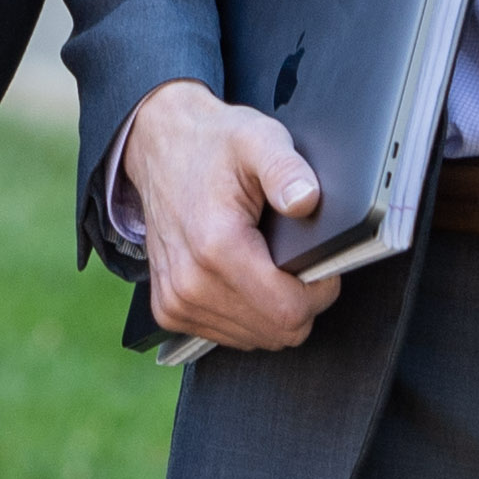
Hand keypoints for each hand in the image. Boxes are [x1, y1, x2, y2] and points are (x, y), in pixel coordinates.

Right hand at [123, 79, 332, 353]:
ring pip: (255, 339)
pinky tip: (243, 277)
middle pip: (277, 333)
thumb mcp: (258, 139)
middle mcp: (190, 284)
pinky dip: (245, 314)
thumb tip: (306, 201)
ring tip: (265, 263)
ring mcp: (176, 302)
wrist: (159, 149)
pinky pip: (228, 336)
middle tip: (294, 260)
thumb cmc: (211, 146)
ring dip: (271, 309)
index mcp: (216, 247)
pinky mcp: (168, 310)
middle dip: (299, 302)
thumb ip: (287, 170)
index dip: (319, 291)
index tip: (318, 263)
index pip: (290, 312)